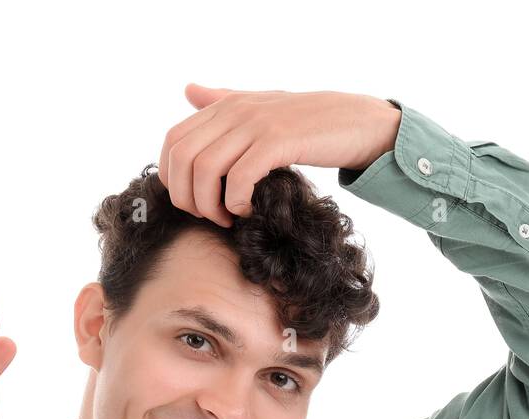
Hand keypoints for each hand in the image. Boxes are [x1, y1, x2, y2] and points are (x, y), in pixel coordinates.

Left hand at [157, 84, 401, 226]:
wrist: (356, 122)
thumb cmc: (308, 122)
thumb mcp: (260, 106)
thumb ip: (222, 101)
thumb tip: (188, 91)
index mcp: (225, 105)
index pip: (172, 142)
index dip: (173, 179)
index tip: (195, 201)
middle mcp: (235, 110)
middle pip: (182, 158)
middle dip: (187, 198)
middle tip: (210, 216)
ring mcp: (256, 124)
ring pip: (204, 170)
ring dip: (210, 205)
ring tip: (228, 218)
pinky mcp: (278, 141)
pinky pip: (238, 178)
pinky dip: (236, 202)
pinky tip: (249, 210)